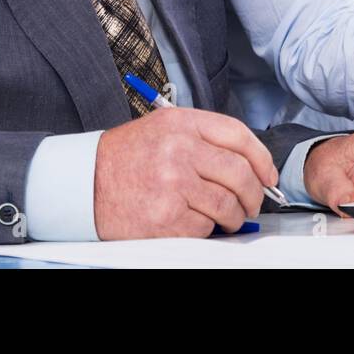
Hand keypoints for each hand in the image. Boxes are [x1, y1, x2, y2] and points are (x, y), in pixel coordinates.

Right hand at [93, 107, 278, 239]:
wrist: (85, 182)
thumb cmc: (127, 157)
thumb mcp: (164, 129)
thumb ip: (205, 139)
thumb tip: (250, 164)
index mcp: (182, 123)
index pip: (238, 135)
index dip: (262, 159)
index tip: (268, 176)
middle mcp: (179, 149)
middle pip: (240, 174)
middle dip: (253, 195)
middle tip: (251, 204)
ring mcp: (173, 184)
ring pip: (227, 205)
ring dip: (234, 218)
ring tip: (226, 218)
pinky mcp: (165, 216)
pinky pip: (204, 228)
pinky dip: (205, 230)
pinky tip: (192, 222)